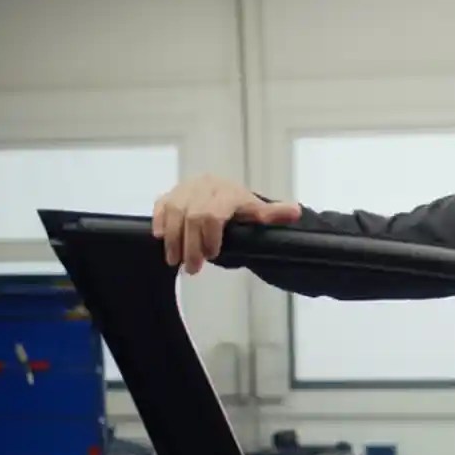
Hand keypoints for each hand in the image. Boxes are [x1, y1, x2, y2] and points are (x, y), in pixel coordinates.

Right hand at [152, 175, 301, 274]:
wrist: (227, 195)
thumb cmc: (242, 208)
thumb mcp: (257, 212)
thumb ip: (272, 215)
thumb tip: (295, 211)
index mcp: (227, 192)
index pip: (212, 214)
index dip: (209, 238)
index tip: (212, 256)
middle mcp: (204, 186)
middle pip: (191, 216)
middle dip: (190, 245)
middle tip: (192, 268)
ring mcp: (185, 188)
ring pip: (173, 211)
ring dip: (172, 238)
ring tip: (175, 261)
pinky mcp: (171, 193)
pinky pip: (160, 204)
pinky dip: (158, 221)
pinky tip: (159, 238)